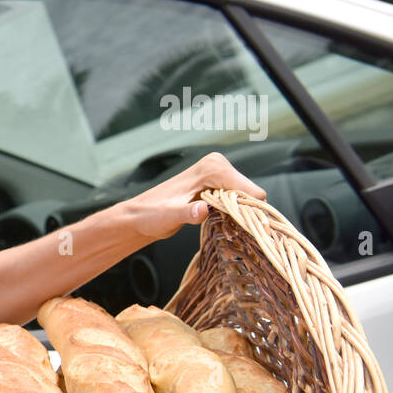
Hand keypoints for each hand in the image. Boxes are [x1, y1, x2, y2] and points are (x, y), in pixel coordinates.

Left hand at [122, 152, 267, 243]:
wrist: (139, 215)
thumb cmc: (151, 216)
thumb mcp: (168, 217)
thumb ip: (187, 213)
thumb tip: (203, 209)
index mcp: (211, 168)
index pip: (251, 192)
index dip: (248, 213)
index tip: (236, 228)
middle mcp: (217, 164)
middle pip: (252, 195)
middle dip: (244, 214)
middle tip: (225, 228)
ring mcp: (218, 173)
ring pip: (247, 198)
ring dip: (238, 215)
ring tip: (219, 225)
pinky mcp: (216, 184)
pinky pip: (237, 200)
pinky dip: (232, 213)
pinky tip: (217, 221)